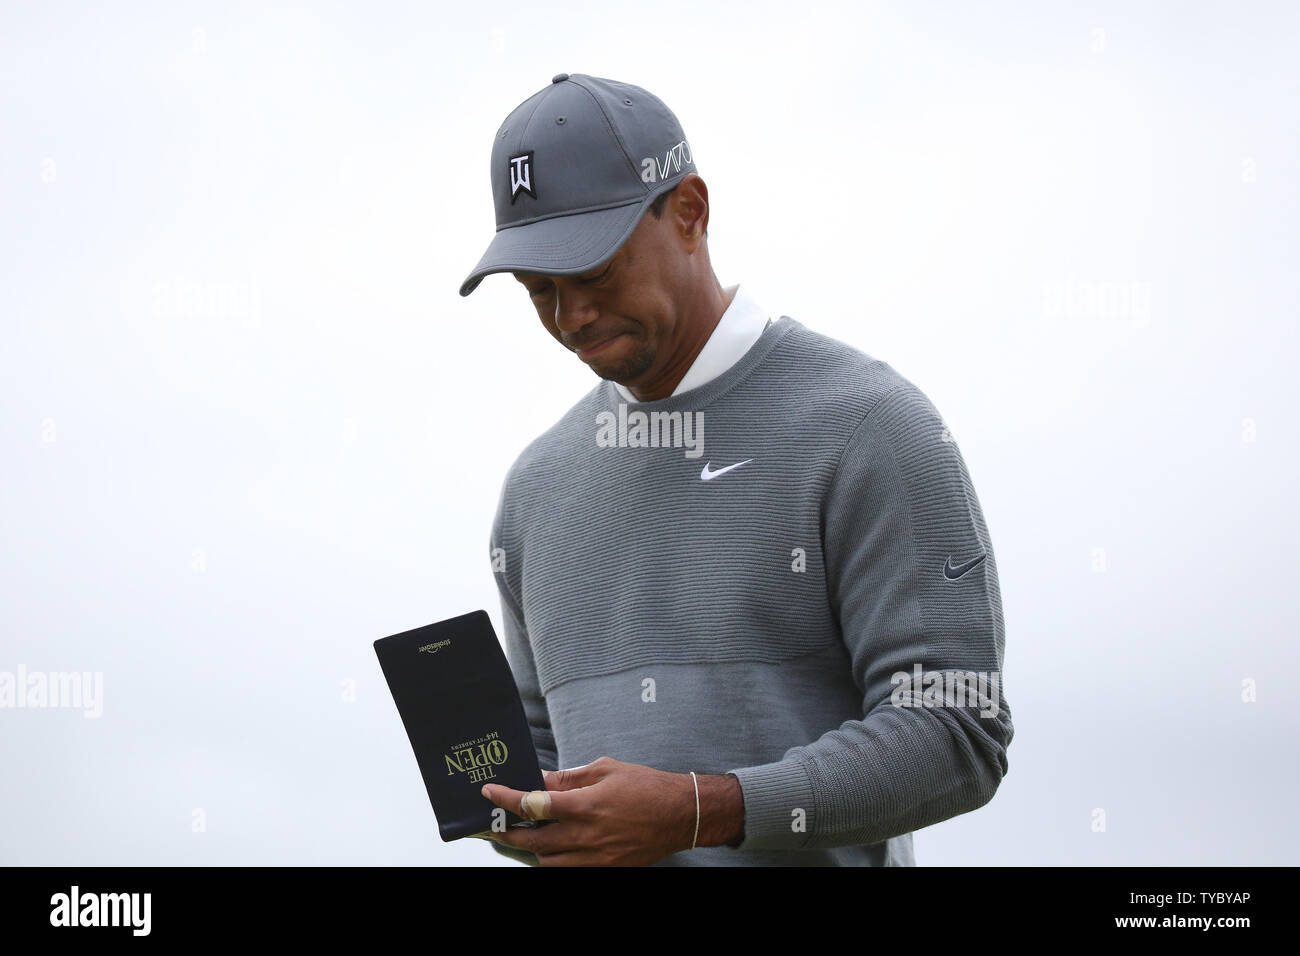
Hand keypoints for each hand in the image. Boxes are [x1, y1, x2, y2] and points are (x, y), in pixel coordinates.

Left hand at [480, 756, 734, 865]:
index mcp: (584, 805)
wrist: (681, 815)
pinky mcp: (606, 869)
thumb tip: (539, 779)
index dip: (505, 798)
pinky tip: (555, 849)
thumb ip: (569, 777)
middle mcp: (586, 835)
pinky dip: (557, 862)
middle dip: (509, 832)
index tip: (489, 792)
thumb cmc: (646, 786)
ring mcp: (596, 857)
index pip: (532, 804)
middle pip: (532, 840)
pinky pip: (570, 871)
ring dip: (533, 848)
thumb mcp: (605, 769)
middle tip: (497, 824)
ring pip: (548, 862)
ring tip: (528, 836)